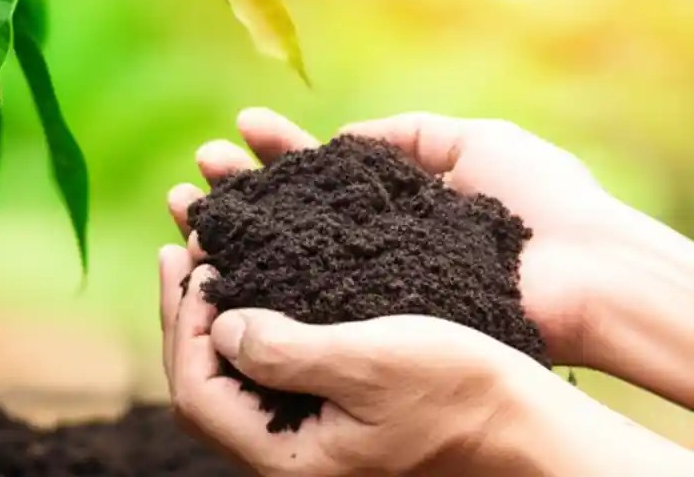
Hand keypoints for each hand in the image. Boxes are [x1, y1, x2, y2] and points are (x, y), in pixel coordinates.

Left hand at [159, 248, 540, 475]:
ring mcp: (306, 442)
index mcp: (289, 457)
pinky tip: (250, 289)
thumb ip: (285, 351)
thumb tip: (219, 325)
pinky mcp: (326, 419)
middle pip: (201, 389)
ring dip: (208, 320)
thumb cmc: (459, 393)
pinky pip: (261, 375)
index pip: (197, 392)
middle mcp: (288, 458)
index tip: (192, 261)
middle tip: (179, 251)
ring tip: (202, 261)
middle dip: (184, 318)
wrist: (527, 428)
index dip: (184, 323)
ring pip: (227, 381)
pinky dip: (243, 329)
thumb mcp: (370, 362)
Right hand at [168, 109, 614, 364]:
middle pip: (293, 214)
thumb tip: (340, 140)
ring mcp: (375, 285)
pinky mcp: (379, 321)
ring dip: (239, 231)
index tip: (238, 127)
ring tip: (188, 204)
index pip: (323, 171)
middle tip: (195, 171)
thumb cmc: (541, 202)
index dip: (279, 150)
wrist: (586, 272)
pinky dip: (265, 280)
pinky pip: (310, 298)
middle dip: (242, 190)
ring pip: (289, 256)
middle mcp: (377, 244)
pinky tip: (227, 259)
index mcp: (397, 201)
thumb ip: (404, 138)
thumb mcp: (473, 143)